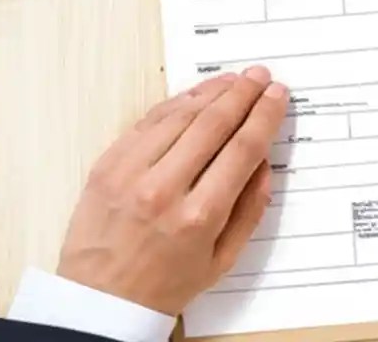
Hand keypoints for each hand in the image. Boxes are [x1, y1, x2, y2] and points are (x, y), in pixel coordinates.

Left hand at [55, 67, 287, 314]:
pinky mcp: (107, 165)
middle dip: (242, 94)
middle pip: (213, 123)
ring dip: (211, 91)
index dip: (264, 116)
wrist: (100, 300)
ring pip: (180, 115)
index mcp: (199, 217)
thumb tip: (264, 162)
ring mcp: (131, 174)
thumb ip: (250, 209)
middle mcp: (164, 190)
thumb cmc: (163, 284)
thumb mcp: (222, 260)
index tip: (277, 97)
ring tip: (233, 80)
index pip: (242, 149)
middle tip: (260, 77)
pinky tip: (195, 95)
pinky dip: (175, 103)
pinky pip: (147, 122)